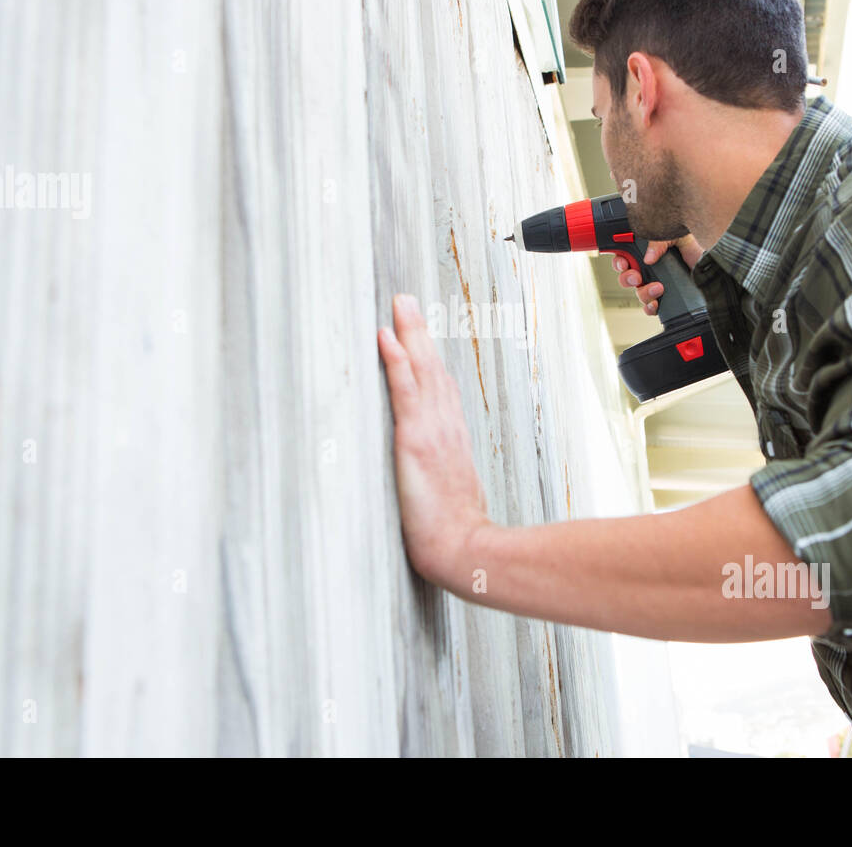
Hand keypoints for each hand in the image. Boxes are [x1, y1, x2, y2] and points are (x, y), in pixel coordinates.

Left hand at [377, 293, 489, 585]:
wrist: (465, 550)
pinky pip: (405, 392)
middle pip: (433, 369)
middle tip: (406, 300)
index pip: (441, 389)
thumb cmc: (458, 534)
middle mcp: (446, 426)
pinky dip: (396, 362)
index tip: (419, 333)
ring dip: (409, 333)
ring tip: (399, 304)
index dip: (428, 359)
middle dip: (420, 332)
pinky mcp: (416, 440)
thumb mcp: (455, 498)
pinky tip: (386, 337)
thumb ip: (446, 479)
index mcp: (453, 439)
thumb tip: (441, 478)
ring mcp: (433, 430)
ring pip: (421, 371)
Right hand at [613, 234, 702, 314]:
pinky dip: (650, 307)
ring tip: (657, 287)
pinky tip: (656, 303)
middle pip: (627, 278)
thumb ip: (659, 241)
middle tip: (636, 277)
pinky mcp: (666, 297)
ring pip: (638, 293)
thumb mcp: (676, 235)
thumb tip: (648, 257)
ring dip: (643, 292)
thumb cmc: (696, 245)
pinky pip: (650, 307)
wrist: (715, 261)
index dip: (620, 262)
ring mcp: (657, 283)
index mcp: (648, 251)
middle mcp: (650, 268)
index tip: (624, 263)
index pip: (625, 257)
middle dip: (627, 279)